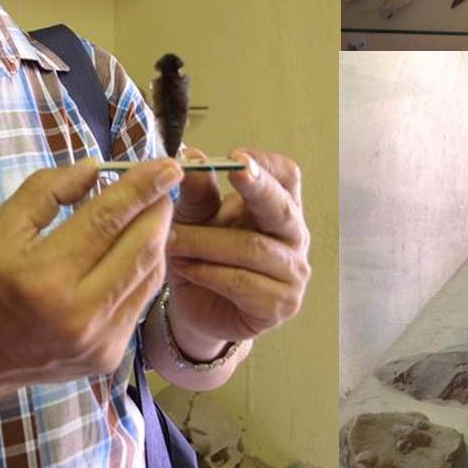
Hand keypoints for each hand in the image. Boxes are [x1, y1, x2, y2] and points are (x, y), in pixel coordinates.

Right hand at [0, 157, 181, 398]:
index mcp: (43, 276)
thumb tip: (97, 167)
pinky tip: (135, 250)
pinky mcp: (109, 355)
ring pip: (150, 273)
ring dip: (157, 236)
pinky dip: (145, 268)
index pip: (107, 219)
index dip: (142, 187)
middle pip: (142, 247)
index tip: (168, 164)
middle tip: (161, 183)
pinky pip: (142, 300)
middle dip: (159, 208)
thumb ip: (47, 189)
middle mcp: (77, 313)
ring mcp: (98, 339)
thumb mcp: (0, 226)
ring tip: (150, 212)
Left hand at [164, 148, 310, 350]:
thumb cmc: (202, 257)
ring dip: (207, 242)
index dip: (266, 165)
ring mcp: (294, 271)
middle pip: (282, 207)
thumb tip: (191, 157)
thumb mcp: (194, 219)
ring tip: (173, 240)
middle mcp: (294, 235)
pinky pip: (244, 282)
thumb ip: (197, 192)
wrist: (197, 310)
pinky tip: (188, 269)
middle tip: (235, 169)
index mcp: (279, 205)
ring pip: (253, 247)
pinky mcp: (282, 304)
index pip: (287, 176)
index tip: (236, 157)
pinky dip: (210, 273)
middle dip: (257, 187)